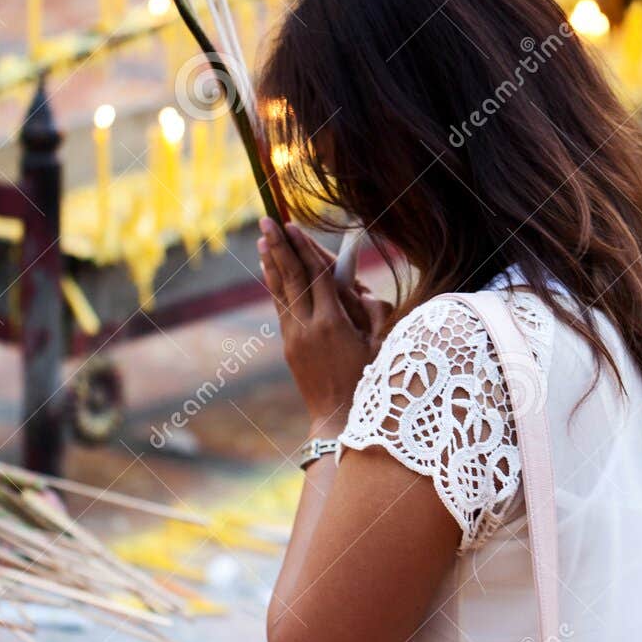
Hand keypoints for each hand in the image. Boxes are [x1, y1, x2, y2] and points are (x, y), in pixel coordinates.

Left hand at [258, 219, 391, 430]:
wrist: (340, 420)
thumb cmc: (370, 383)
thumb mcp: (380, 346)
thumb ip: (374, 312)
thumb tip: (361, 289)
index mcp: (332, 324)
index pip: (315, 275)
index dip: (303, 248)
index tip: (291, 226)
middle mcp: (307, 328)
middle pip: (292, 278)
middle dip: (278, 247)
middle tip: (266, 221)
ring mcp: (294, 338)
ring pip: (281, 293)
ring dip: (271, 264)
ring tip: (261, 240)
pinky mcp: (290, 348)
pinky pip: (281, 310)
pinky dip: (276, 288)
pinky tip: (271, 273)